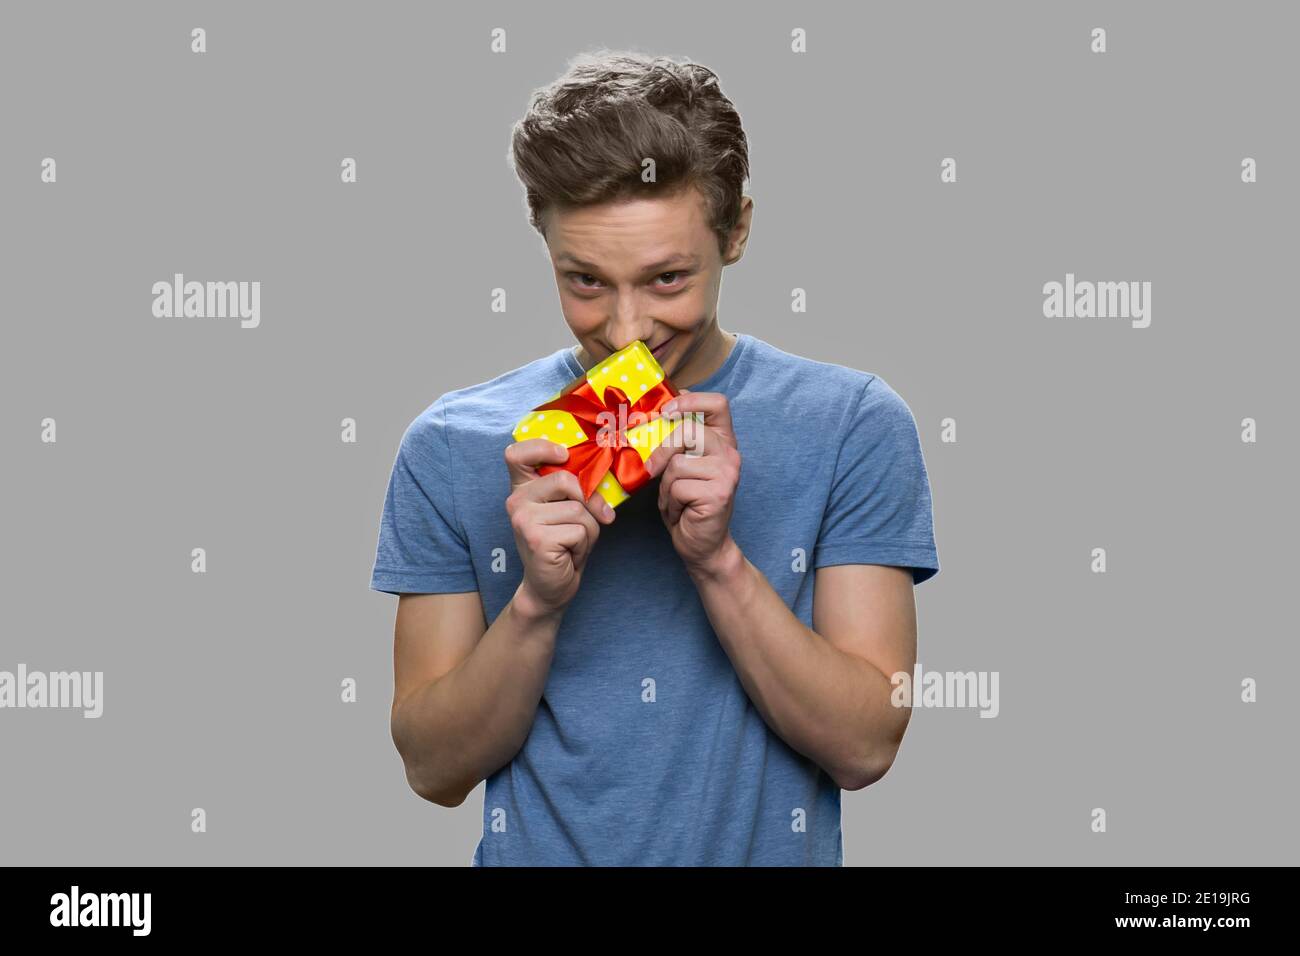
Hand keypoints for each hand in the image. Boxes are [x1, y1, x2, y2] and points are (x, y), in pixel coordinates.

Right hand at [504, 438, 613, 617]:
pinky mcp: (537, 539)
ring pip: (579, 509)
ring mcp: (523, 519)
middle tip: (581, 524)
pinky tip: (569, 554)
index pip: (517, 453)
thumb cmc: (563, 543)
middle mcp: (516, 501)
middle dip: (588, 503)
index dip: (542, 447)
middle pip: (566, 480)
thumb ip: (576, 490)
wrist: (550, 585)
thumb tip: (599, 485)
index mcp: (522, 488)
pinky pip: (580, 530)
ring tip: (572, 543)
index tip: (563, 456)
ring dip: (588, 529)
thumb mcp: (568, 510)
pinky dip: (584, 545)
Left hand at [643, 389, 740, 574]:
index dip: (690, 400)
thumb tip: (650, 417)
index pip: (718, 403)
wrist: (702, 544)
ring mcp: (727, 473)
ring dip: (666, 486)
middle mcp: (730, 453)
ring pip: (678, 464)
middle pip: (690, 431)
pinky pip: (678, 487)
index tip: (665, 412)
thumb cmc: (687, 503)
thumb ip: (676, 443)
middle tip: (652, 470)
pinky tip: (681, 511)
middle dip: (663, 451)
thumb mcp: (680, 466)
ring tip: (675, 500)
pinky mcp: (719, 493)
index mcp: (722, 441)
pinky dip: (671, 502)